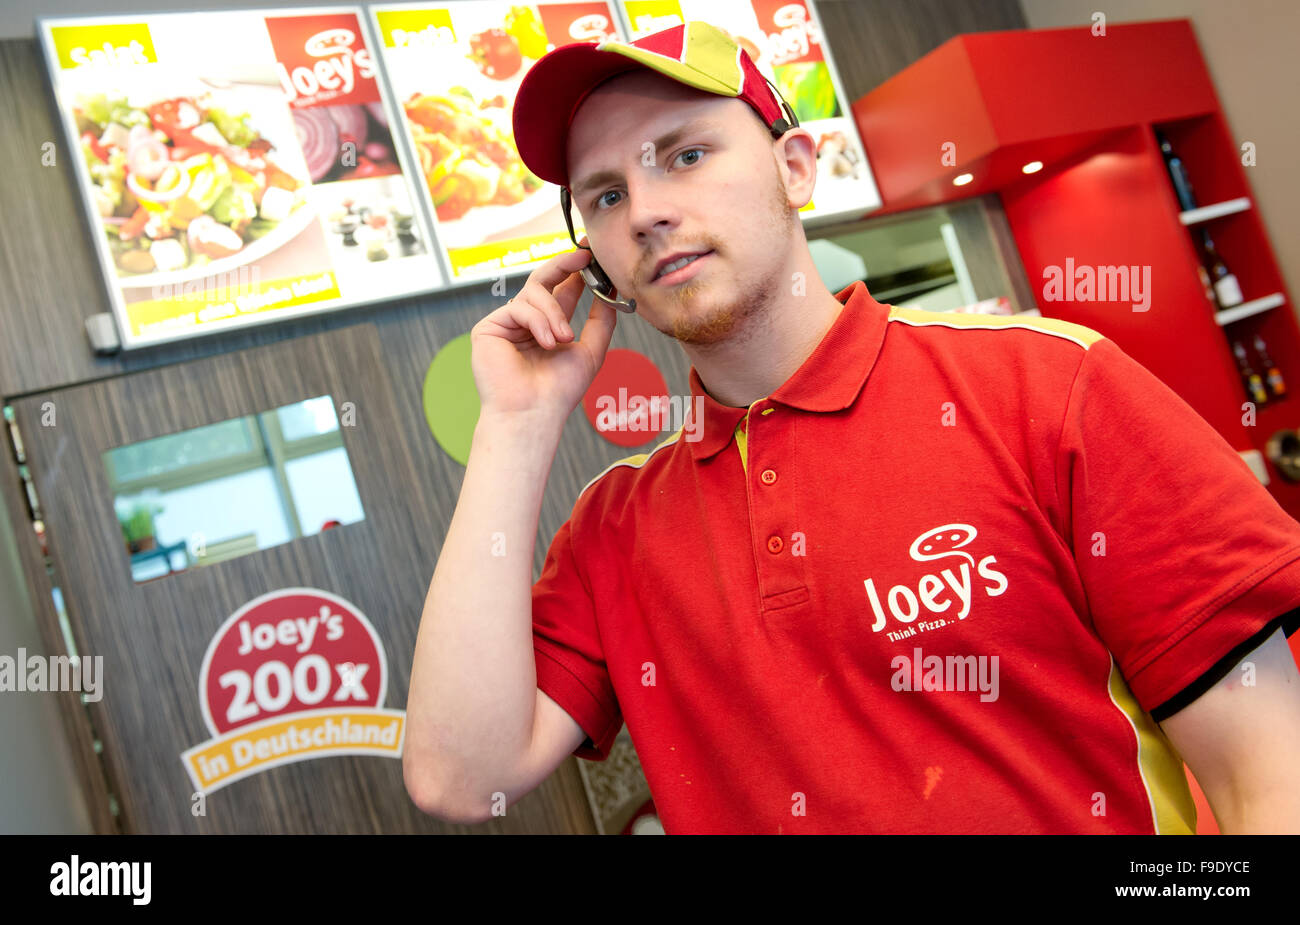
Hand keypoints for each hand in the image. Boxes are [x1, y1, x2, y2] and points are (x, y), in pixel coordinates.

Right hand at [470, 239, 618, 420]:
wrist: (534, 413)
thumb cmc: (559, 390)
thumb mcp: (590, 350)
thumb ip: (601, 319)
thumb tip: (610, 289)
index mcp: (549, 327)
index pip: (563, 290)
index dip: (576, 271)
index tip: (593, 255)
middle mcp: (526, 323)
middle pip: (543, 280)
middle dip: (564, 265)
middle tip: (583, 256)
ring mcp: (506, 324)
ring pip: (534, 293)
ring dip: (555, 313)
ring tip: (565, 338)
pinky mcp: (488, 328)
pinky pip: (519, 307)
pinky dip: (538, 322)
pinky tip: (547, 343)